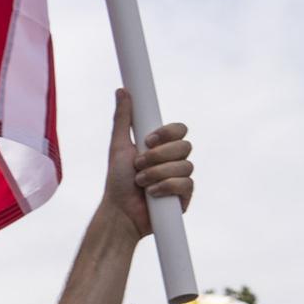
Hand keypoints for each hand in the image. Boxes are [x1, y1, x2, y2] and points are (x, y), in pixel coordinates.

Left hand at [98, 86, 193, 240]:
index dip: (167, 133)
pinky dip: (166, 188)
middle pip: (185, 146)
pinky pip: (186, 184)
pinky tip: (152, 194)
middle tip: (138, 166)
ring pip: (185, 166)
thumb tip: (122, 90)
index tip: (148, 140)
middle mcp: (174, 161)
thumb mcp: (118, 146)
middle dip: (158, 157)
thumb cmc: (117, 181)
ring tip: (140, 183)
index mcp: (162, 147)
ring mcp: (181, 178)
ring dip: (157, 174)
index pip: (179, 130)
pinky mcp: (184, 197)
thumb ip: (123, 119)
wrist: (119, 212)